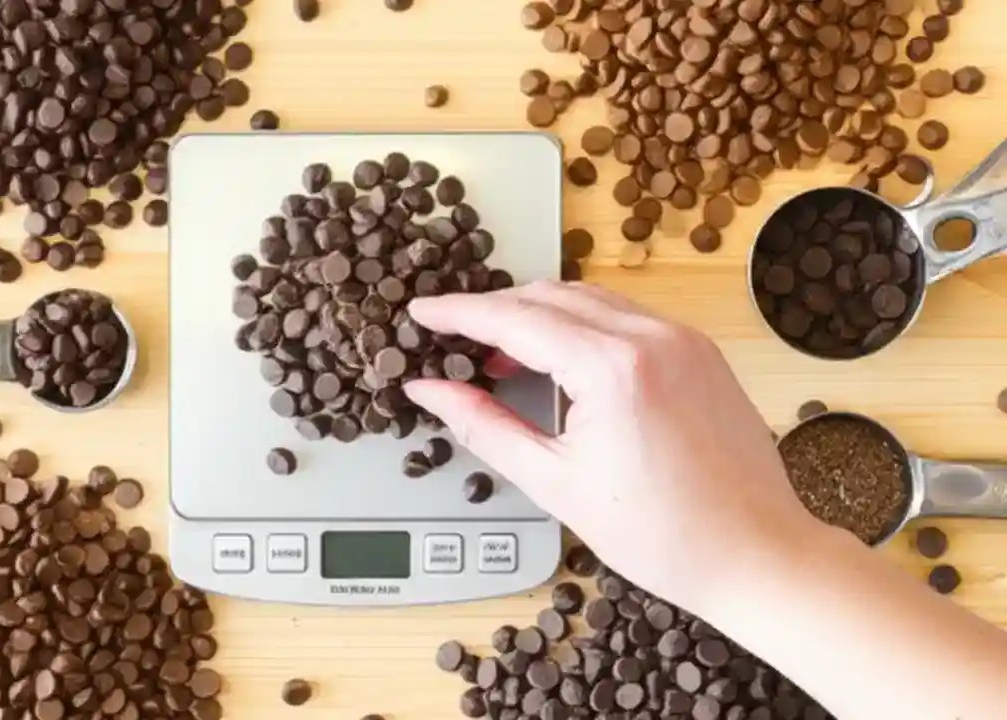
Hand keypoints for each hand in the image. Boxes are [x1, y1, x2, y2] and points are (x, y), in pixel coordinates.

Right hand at [405, 281, 818, 612]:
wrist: (755, 554)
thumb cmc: (666, 534)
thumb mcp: (555, 482)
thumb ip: (485, 426)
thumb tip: (431, 392)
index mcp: (612, 367)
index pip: (513, 319)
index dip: (458, 313)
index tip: (422, 314)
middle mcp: (652, 337)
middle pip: (548, 297)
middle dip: (494, 312)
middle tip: (453, 339)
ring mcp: (683, 340)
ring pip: (588, 299)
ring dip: (537, 316)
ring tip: (501, 358)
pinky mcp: (700, 352)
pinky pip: (626, 317)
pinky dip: (582, 326)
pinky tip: (560, 361)